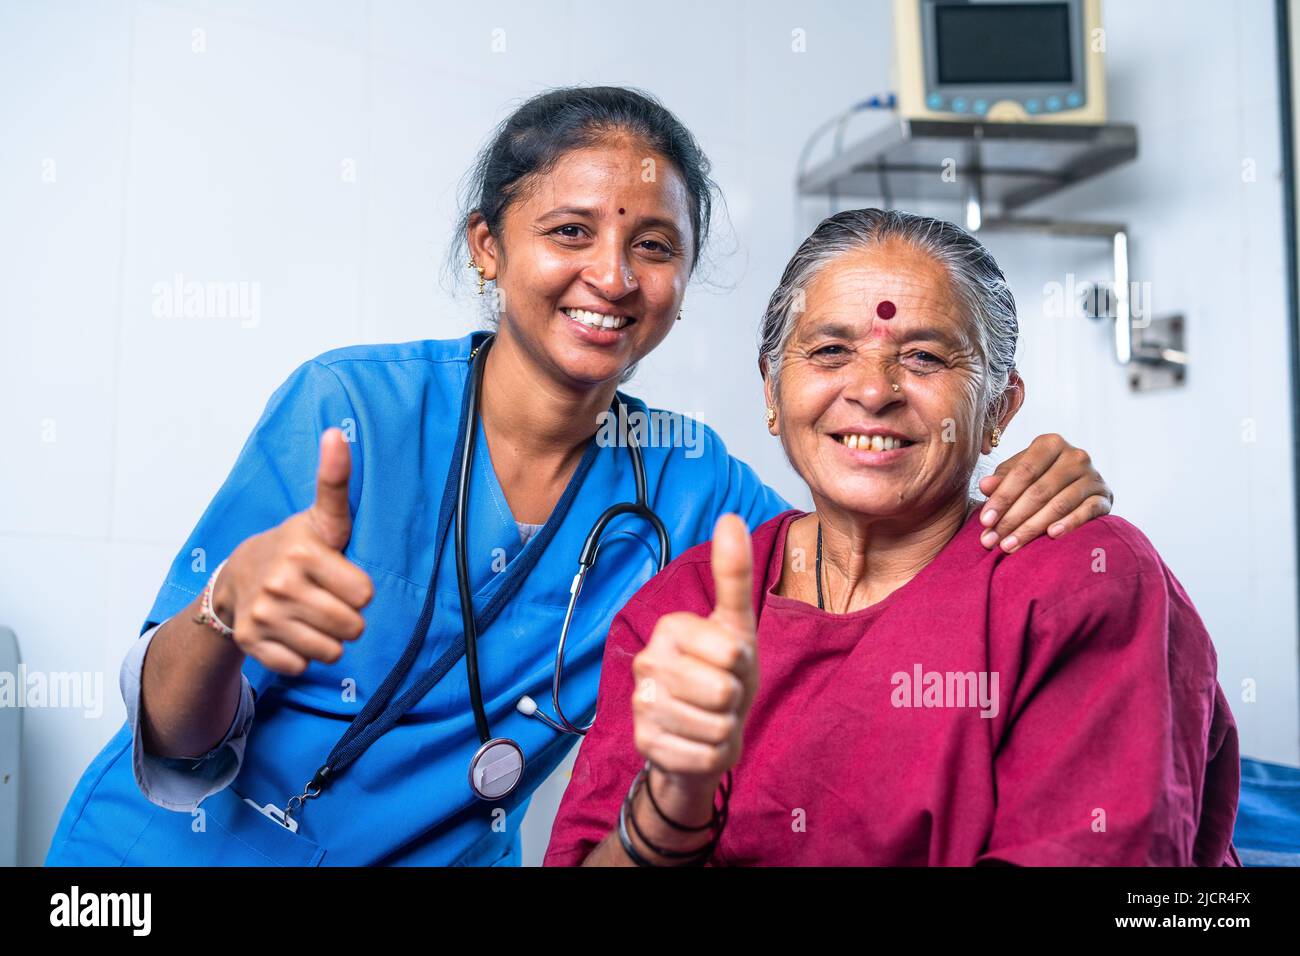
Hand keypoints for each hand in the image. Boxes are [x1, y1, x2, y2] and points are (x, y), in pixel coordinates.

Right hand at [216, 427, 374, 674]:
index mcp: (304, 551)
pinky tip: (291, 632)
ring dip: (328, 640)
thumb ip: (336, 481)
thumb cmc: (296, 546)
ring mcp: (263, 615)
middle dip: (347, 617)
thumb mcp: (322, 516)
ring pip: (330, 653)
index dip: (359, 588)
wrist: (238, 576)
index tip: (340, 574)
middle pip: (352, 627)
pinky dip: (302, 656)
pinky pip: (301, 666)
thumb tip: (337, 433)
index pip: (365, 594)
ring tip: (311, 615)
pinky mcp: (251, 642)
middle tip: (327, 598)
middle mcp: (280, 584)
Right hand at [631, 514, 757, 790]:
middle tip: (721, 695)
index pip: (731, 653)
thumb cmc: (723, 672)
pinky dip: (712, 755)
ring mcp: (641, 704)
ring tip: (711, 717)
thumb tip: (730, 517)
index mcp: (669, 627)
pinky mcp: (644, 744)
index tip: (729, 663)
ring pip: (714, 726)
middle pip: (724, 691)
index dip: (742, 665)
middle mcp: (646, 662)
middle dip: (735, 700)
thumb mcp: (736, 623)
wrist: (702, 732)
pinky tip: (698, 742)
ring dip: (724, 729)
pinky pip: (703, 756)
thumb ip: (734, 573)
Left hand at [977, 433, 1112, 552]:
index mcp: (1050, 443)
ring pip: (1058, 505)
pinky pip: (1086, 511)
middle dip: (1011, 519)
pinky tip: (1051, 536)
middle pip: (1038, 491)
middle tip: (991, 540)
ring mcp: (1093, 476)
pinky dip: (1069, 524)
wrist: (1079, 486)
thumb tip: (984, 486)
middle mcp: (1075, 456)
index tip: (984, 521)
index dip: (1002, 498)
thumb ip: (1002, 480)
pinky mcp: (1105, 496)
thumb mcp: (1018, 475)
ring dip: (1031, 528)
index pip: (1023, 472)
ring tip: (1009, 546)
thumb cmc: (1039, 478)